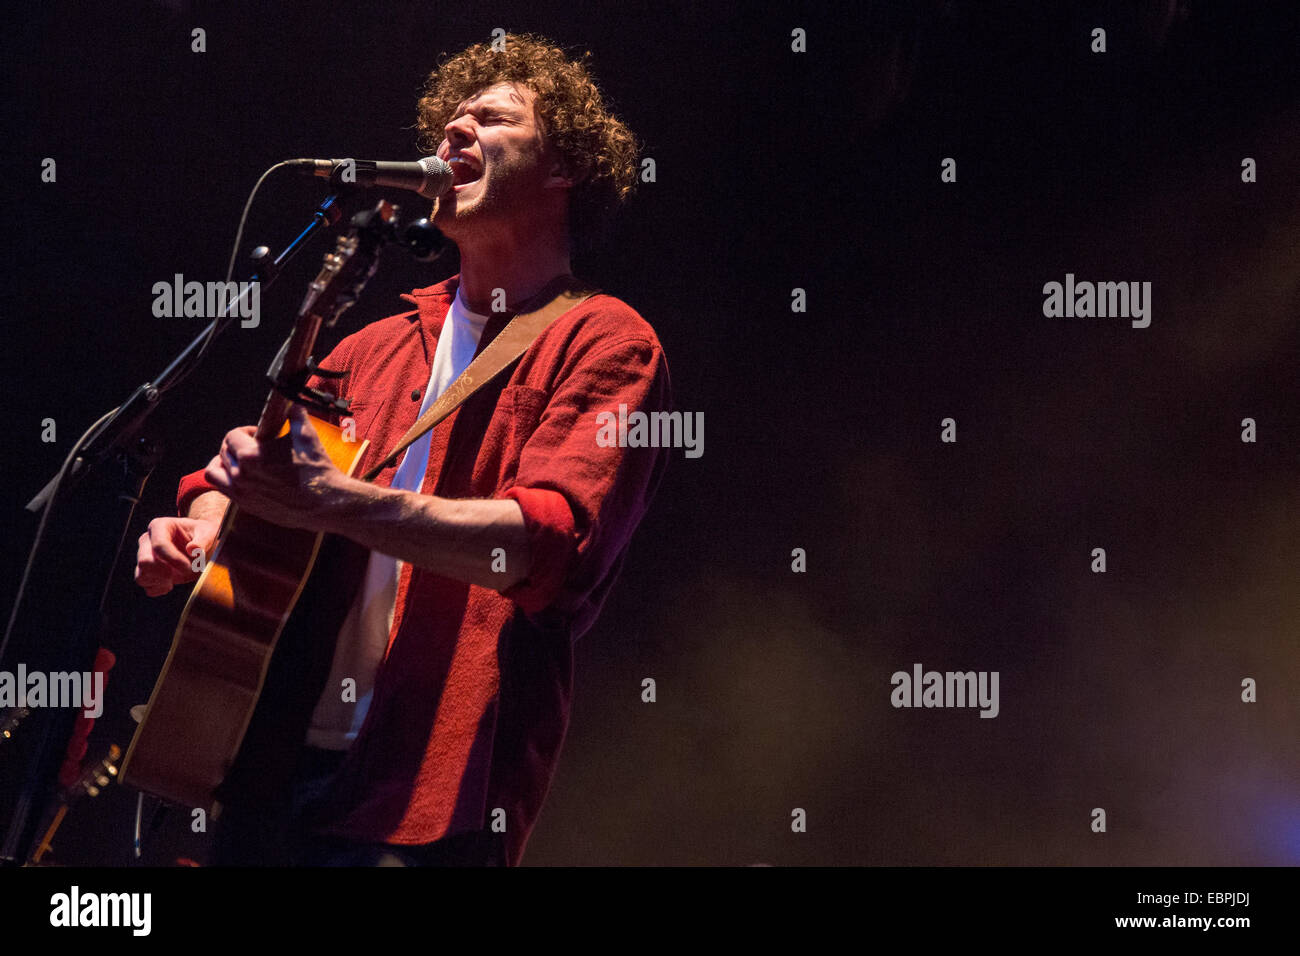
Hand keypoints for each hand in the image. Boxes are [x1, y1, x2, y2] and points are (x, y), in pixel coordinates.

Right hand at [135, 516, 220, 596]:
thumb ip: (203, 540)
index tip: (189, 567)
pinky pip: (145, 585)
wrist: (200, 544)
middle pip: (144, 561)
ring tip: (177, 577)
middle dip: (164, 572)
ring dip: (161, 581)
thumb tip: (192, 549)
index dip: (174, 560)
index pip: (159, 545)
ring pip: (141, 575)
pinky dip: (158, 588)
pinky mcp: (146, 570)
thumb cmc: (202, 534)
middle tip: (183, 571)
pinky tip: (171, 583)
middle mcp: (147, 540)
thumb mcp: (208, 532)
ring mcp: (145, 556)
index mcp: (159, 526)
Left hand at [203, 404, 346, 531]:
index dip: (245, 431)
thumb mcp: (305, 435)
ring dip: (223, 464)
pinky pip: (225, 491)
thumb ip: (295, 415)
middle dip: (237, 446)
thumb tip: (293, 403)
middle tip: (254, 447)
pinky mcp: (248, 506)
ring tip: (238, 462)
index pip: (232, 435)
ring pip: (215, 473)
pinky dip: (229, 481)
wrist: (326, 502)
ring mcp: (242, 493)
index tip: (259, 434)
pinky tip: (245, 478)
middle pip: (224, 452)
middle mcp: (240, 475)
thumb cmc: (316, 469)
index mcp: (250, 455)